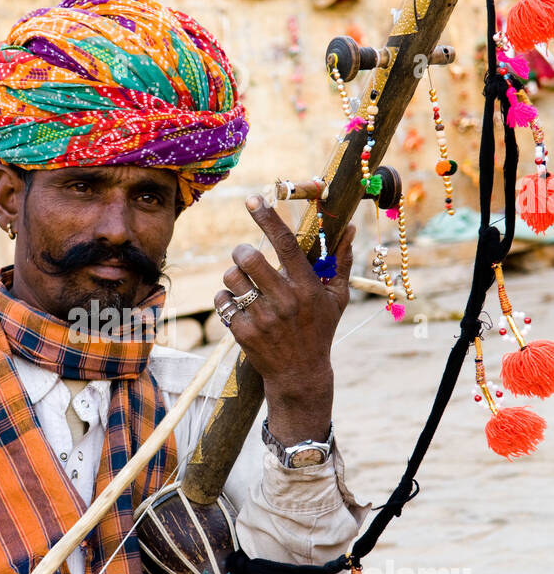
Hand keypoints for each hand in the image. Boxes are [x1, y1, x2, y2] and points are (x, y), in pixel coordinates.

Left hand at [214, 198, 354, 444]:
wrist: (300, 374)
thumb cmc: (320, 330)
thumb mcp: (337, 297)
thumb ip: (342, 261)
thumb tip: (350, 226)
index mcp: (307, 286)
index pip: (285, 243)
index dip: (268, 218)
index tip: (253, 199)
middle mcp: (285, 300)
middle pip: (249, 258)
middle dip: (241, 251)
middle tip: (245, 256)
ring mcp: (263, 318)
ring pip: (231, 278)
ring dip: (233, 276)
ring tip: (244, 284)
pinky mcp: (244, 333)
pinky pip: (223, 301)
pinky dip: (226, 298)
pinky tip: (238, 305)